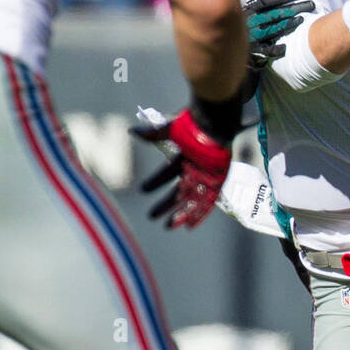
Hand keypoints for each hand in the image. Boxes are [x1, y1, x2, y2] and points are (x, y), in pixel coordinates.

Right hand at [131, 109, 231, 229]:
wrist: (216, 124)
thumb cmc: (194, 125)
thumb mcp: (171, 129)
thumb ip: (153, 134)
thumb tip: (132, 131)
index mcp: (184, 156)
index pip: (167, 173)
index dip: (156, 182)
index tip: (143, 190)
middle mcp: (195, 168)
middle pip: (178, 190)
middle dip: (165, 204)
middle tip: (151, 216)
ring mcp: (206, 176)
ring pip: (192, 199)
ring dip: (181, 213)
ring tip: (168, 225)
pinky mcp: (217, 182)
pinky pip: (207, 201)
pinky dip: (199, 213)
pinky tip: (189, 225)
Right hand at [243, 0, 314, 69]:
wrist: (223, 45)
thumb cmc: (241, 24)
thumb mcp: (247, 8)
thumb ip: (260, 0)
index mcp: (249, 8)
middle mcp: (250, 21)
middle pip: (276, 13)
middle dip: (295, 8)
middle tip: (311, 4)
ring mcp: (250, 36)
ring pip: (272, 30)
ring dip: (288, 25)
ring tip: (302, 20)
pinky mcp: (251, 51)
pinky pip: (264, 51)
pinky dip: (274, 49)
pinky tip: (285, 47)